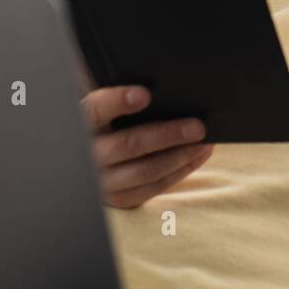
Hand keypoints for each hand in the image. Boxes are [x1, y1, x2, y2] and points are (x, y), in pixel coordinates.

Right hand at [82, 85, 214, 208]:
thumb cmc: (108, 124)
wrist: (90, 162)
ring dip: (181, 156)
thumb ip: (123, 100)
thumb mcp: (106, 111)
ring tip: (204, 142)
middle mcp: (90, 155)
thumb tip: (160, 90)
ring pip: (147, 170)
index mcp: (83, 123)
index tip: (145, 94)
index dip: (118, 101)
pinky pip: (155, 186)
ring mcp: (104, 181)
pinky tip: (198, 156)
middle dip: (168, 135)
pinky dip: (181, 171)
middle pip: (130, 144)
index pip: (97, 109)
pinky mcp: (121, 198)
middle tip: (198, 127)